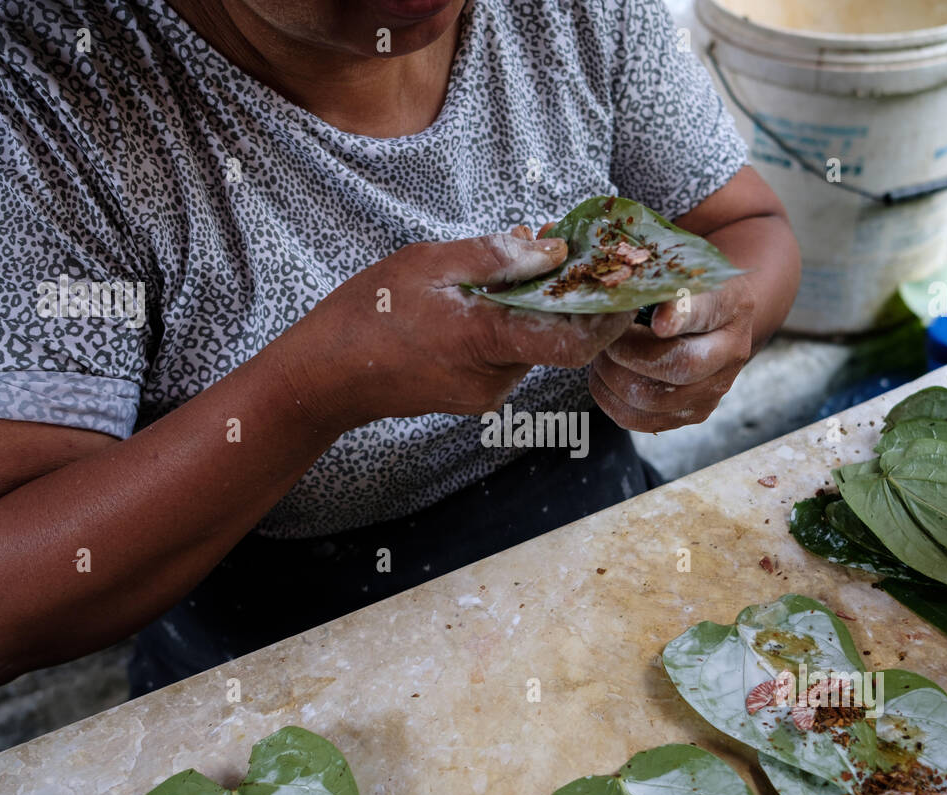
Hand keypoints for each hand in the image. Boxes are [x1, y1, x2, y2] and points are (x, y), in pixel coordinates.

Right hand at [278, 230, 635, 428]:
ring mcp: (487, 394)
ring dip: (531, 306)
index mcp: (487, 341)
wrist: (327, 378)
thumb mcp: (430, 264)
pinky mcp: (476, 397)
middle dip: (563, 293)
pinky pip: (508, 355)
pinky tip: (481, 296)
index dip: (606, 315)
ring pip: (531, 344)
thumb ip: (496, 256)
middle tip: (554, 245)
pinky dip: (507, 324)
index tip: (620, 282)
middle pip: (555, 336)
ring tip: (507, 261)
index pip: (574, 342)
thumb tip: (553, 248)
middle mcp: (496, 378)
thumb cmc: (369, 314)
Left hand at [588, 277, 764, 431]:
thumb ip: (660, 278)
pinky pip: (640, 419)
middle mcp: (731, 353)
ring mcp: (714, 390)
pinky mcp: (692, 414)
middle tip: (605, 338)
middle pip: (680, 366)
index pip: (705, 312)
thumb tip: (621, 291)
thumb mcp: (682, 270)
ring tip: (602, 355)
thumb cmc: (688, 289)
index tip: (658, 322)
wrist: (714, 320)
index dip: (679, 317)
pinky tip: (604, 376)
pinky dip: (611, 399)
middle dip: (628, 354)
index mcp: (731, 307)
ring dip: (613, 377)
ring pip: (653, 399)